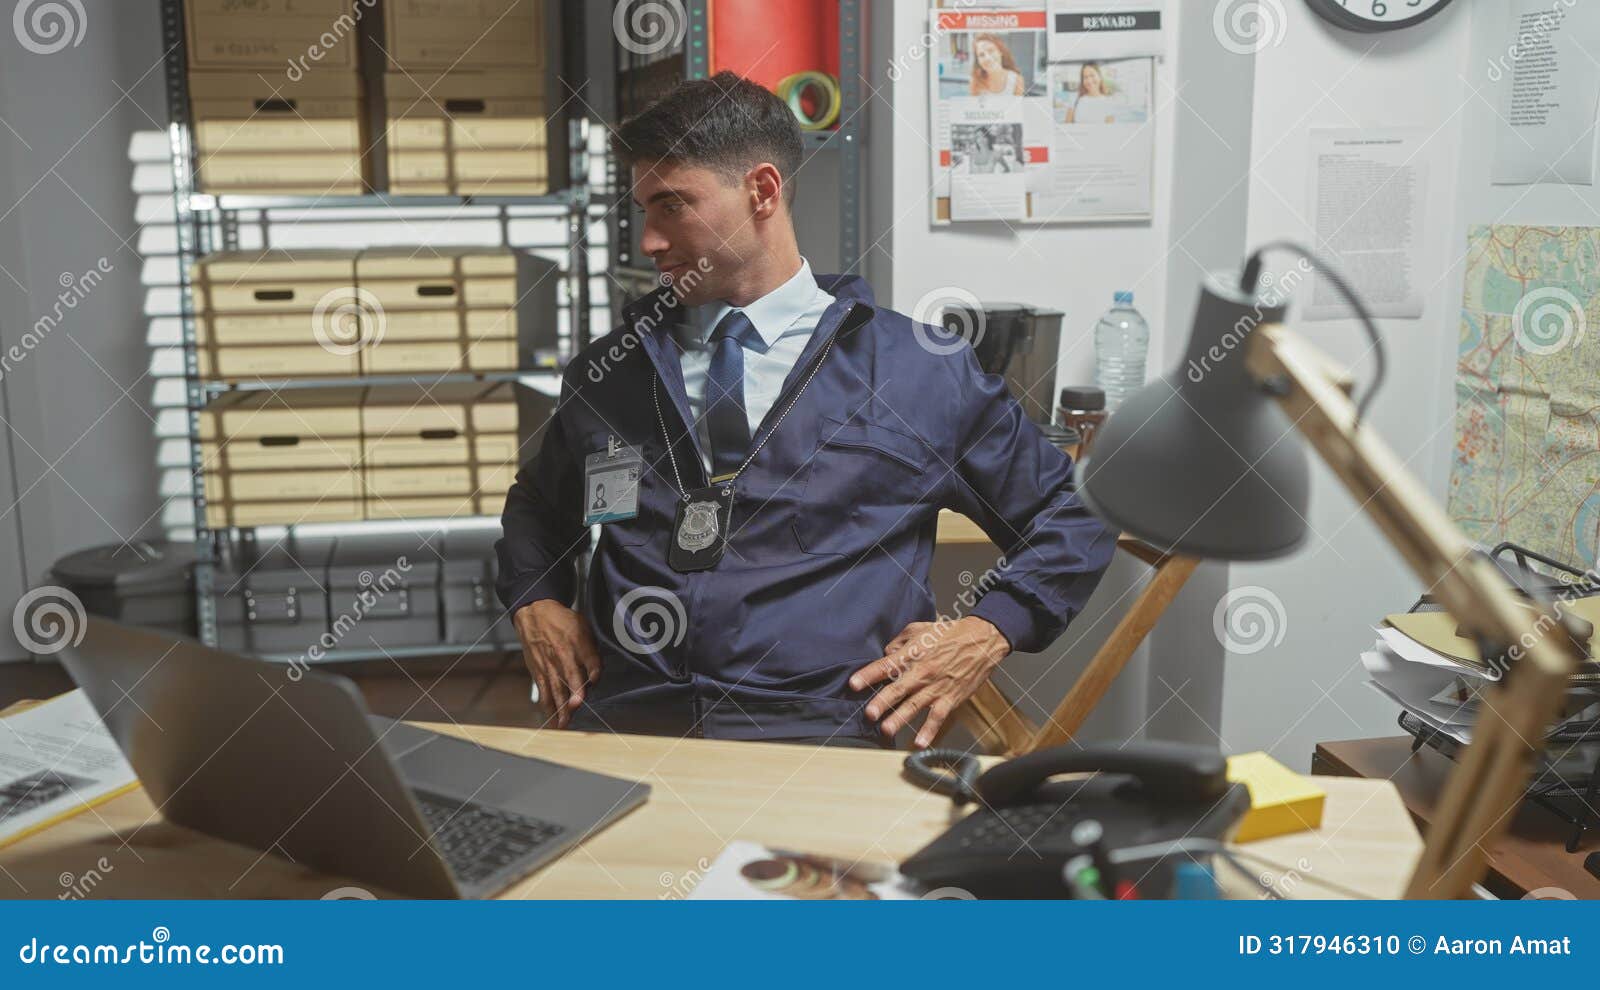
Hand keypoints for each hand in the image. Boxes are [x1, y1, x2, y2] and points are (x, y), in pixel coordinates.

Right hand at [512, 599, 600, 728]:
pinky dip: (548, 707)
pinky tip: (553, 719)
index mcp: (578, 641)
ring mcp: (550, 665)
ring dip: (561, 706)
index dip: (593, 668)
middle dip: (574, 690)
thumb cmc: (562, 622)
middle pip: (570, 674)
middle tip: (576, 703)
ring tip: (565, 722)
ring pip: (556, 688)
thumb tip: (597, 672)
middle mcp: (564, 654)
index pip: (589, 657)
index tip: (595, 678)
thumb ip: (592, 649)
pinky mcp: (538, 672)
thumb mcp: (583, 626)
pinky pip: (543, 692)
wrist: (534, 614)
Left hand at [850, 616, 1010, 748]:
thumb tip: (885, 654)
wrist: (982, 641)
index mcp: (913, 653)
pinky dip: (929, 731)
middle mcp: (923, 671)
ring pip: (915, 705)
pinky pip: (938, 717)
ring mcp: (937, 686)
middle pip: (899, 688)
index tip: (854, 684)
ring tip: (886, 730)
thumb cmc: (951, 634)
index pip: (886, 665)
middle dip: (882, 701)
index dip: (869, 674)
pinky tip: (919, 743)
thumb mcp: (921, 628)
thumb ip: (899, 641)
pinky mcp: (951, 698)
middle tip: (869, 713)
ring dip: (900, 719)